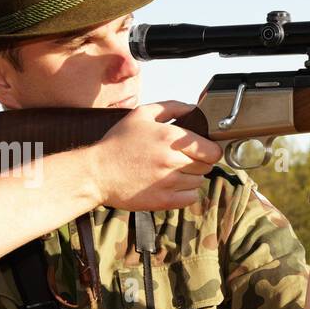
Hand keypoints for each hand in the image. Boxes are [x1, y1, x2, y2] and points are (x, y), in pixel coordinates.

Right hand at [86, 100, 222, 209]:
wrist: (97, 172)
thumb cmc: (118, 143)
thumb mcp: (141, 114)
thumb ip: (171, 107)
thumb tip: (193, 108)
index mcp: (170, 138)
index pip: (212, 151)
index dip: (210, 150)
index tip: (202, 150)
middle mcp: (172, 161)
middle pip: (207, 166)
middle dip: (199, 162)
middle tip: (182, 159)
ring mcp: (169, 183)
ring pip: (199, 182)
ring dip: (191, 177)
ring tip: (172, 171)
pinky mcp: (164, 201)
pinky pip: (191, 198)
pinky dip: (186, 193)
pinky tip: (172, 185)